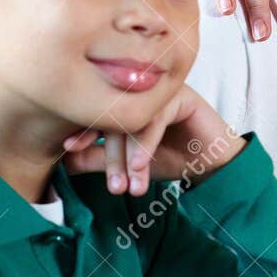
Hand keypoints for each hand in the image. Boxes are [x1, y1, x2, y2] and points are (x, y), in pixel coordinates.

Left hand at [62, 84, 243, 194]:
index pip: (96, 110)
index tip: (68, 150)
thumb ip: (97, 159)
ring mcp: (160, 90)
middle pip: (114, 116)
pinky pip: (156, 118)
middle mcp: (140, 89)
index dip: (81, 128)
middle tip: (114, 186)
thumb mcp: (129, 163)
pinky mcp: (180, 94)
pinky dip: (146, 145)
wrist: (213, 162)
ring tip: (131, 185)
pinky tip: (142, 166)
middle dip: (112, 156)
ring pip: (134, 119)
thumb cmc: (172, 157)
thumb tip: (63, 161)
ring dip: (130, 157)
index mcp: (124, 98)